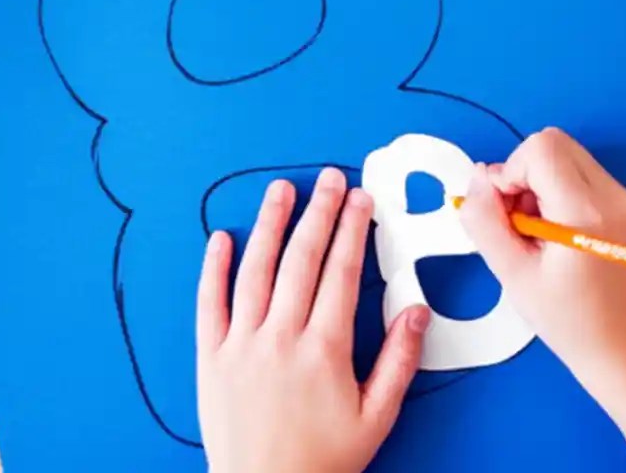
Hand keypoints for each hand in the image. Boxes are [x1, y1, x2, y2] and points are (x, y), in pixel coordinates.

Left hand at [196, 168, 430, 472]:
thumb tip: (416, 310)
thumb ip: (399, 360)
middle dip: (319, 213)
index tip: (359, 200)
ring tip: (280, 190)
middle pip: (302, 259)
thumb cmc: (322, 461)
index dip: (352, 230)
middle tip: (329, 180)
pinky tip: (221, 238)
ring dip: (270, 225)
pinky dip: (213, 268)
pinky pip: (208, 303)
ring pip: (255, 270)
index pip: (342, 272)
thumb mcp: (376, 417)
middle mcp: (281, 337)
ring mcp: (241, 344)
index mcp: (325, 349)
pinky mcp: (210, 358)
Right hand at [458, 127, 625, 381]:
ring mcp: (624, 196)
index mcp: (586, 213)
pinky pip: (579, 171)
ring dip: (538, 181)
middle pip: (554, 142)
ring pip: (565, 154)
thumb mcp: (511, 274)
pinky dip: (556, 189)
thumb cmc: (565, 318)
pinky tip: (553, 228)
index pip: (541, 148)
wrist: (619, 344)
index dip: (511, 172)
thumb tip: (478, 178)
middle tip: (517, 219)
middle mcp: (613, 195)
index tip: (505, 212)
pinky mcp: (624, 201)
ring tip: (535, 228)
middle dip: (523, 172)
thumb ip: (485, 221)